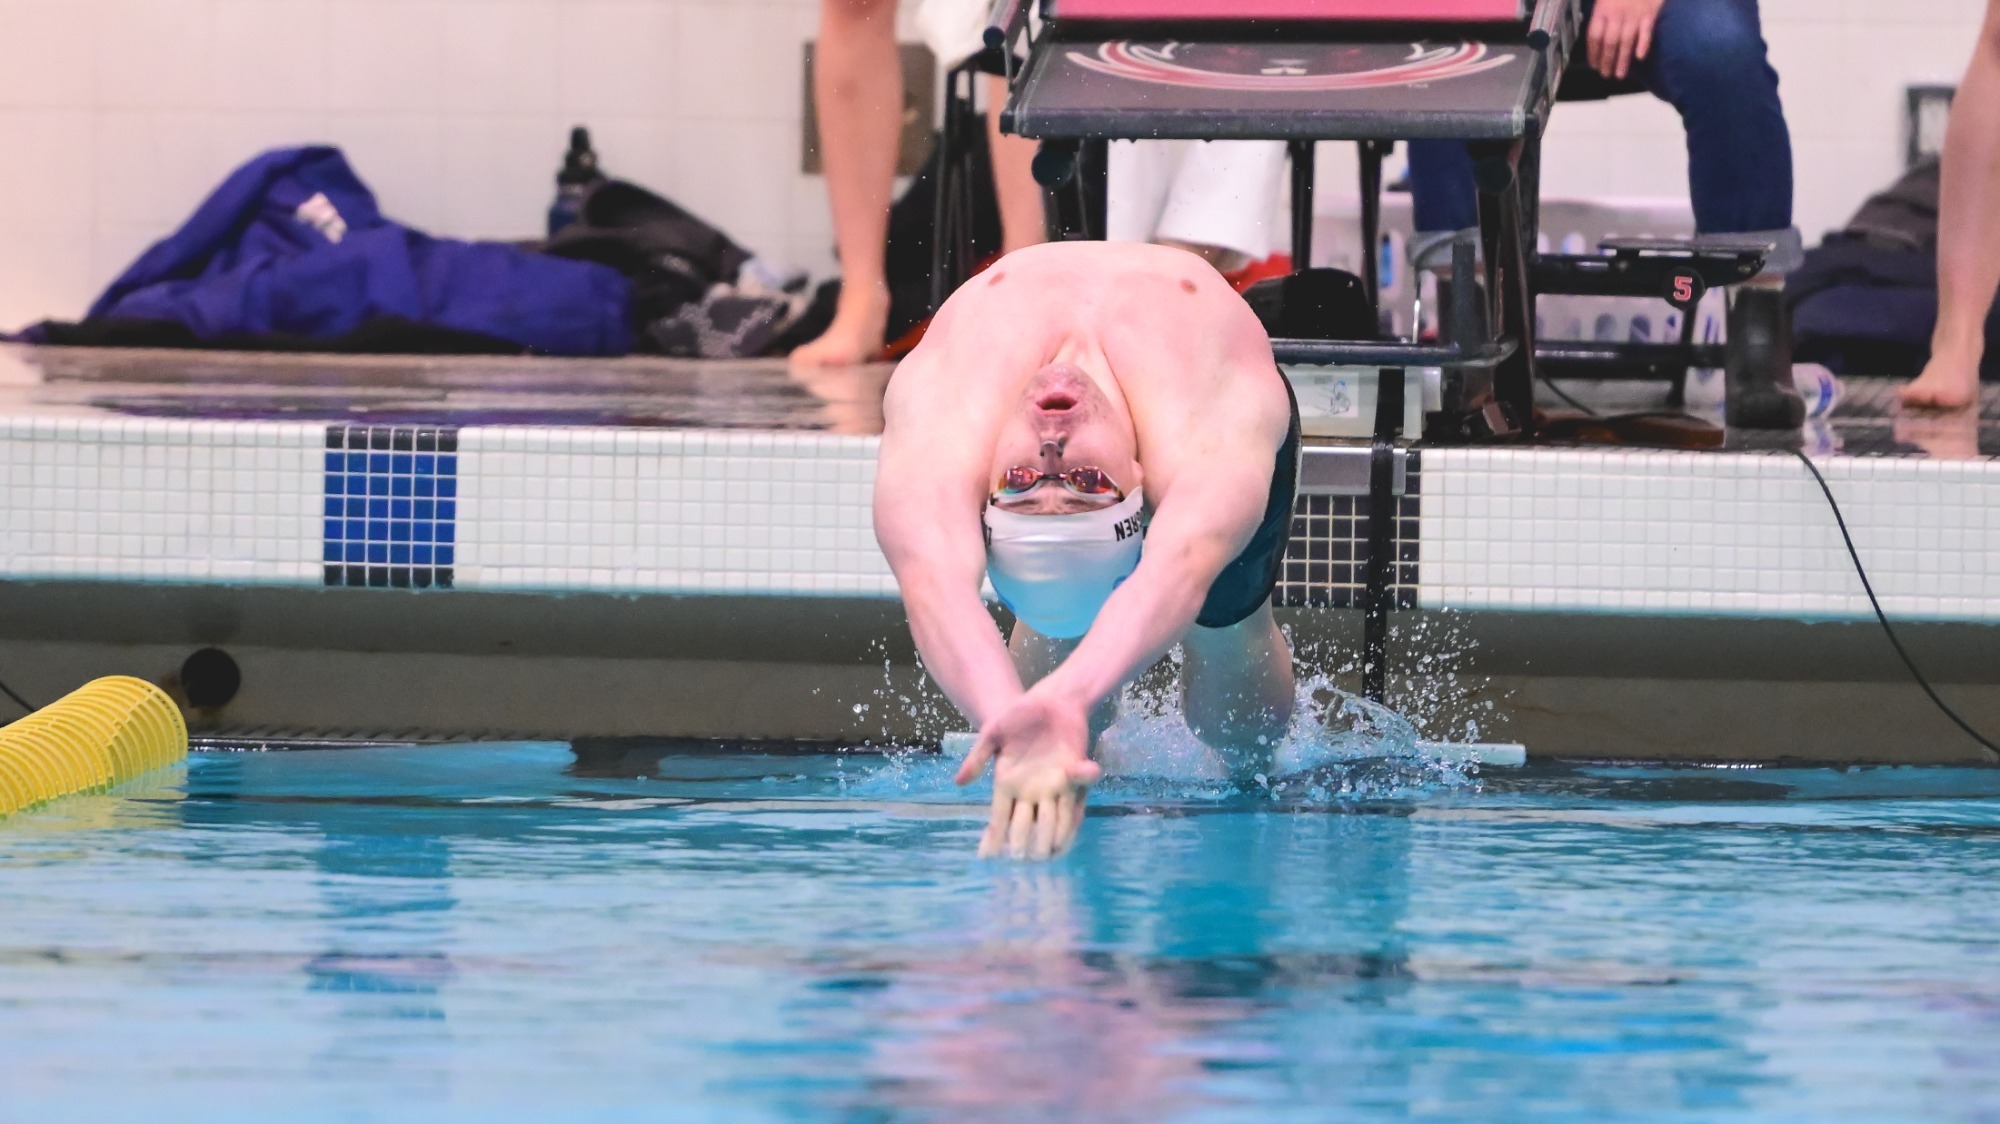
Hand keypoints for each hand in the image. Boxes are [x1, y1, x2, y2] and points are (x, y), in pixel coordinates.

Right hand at [955, 690, 1103, 859]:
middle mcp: (1028, 790)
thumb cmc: (1018, 715)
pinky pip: (1072, 806)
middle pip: (1024, 825)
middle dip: (1023, 843)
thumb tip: (959, 783)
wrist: (1053, 701)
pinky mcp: (1072, 779)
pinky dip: (1071, 822)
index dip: (994, 836)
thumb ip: (977, 757)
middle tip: (1022, 860)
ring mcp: (1051, 787)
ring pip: (1049, 821)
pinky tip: (1068, 837)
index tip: (987, 856)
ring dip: (1049, 837)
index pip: (999, 816)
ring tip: (1047, 856)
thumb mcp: (993, 733)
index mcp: (1006, 782)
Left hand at [1587, 0, 1665, 79]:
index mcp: (1602, 10)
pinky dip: (1643, 44)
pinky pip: (1646, 30)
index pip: (1594, 36)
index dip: (1593, 53)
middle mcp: (1617, 14)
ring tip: (1620, 75)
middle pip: (1609, 42)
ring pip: (1626, 41)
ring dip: (1622, 60)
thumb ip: (1600, 15)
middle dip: (1606, 61)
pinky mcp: (1650, 13)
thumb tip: (1595, 36)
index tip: (1593, 66)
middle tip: (1605, 75)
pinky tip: (1640, 57)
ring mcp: (1634, 14)